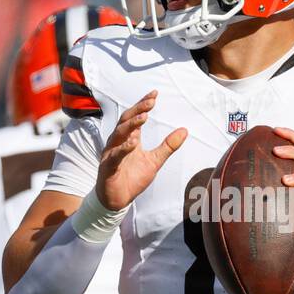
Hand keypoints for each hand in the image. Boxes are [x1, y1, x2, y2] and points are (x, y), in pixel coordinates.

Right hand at [97, 91, 187, 209]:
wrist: (117, 199)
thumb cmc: (133, 178)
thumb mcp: (155, 161)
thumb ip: (168, 146)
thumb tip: (185, 130)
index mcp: (129, 139)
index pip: (135, 117)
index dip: (143, 105)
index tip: (154, 94)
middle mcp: (118, 142)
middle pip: (125, 121)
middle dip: (137, 110)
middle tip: (150, 101)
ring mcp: (111, 154)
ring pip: (118, 134)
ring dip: (131, 125)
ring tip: (144, 117)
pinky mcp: (108, 167)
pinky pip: (115, 156)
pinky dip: (123, 148)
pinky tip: (133, 142)